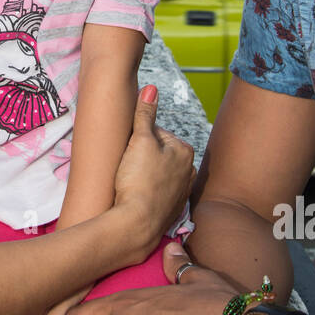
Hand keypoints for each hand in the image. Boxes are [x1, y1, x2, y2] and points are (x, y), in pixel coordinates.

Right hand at [112, 86, 195, 264]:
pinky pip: (156, 194)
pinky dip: (146, 193)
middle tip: (125, 167)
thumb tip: (152, 88)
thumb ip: (145, 114)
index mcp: (185, 151)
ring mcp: (181, 193)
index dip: (136, 138)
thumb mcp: (140, 140)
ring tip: (128, 183)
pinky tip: (134, 197)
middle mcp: (189, 172)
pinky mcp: (170, 211)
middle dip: (141, 157)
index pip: (156, 133)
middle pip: (158, 154)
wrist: (136, 225)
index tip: (125, 149)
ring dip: (143, 175)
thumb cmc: (138, 181)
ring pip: (157, 174)